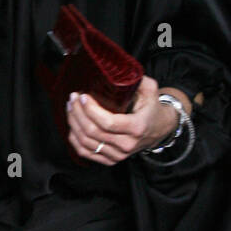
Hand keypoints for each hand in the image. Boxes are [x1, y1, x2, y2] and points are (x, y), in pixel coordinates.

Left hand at [66, 76, 186, 165]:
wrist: (159, 130)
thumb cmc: (152, 109)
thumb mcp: (150, 91)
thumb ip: (138, 80)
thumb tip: (121, 70)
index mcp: (137, 127)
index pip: (108, 122)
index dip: (90, 110)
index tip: (82, 96)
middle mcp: (127, 144)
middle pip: (93, 132)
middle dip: (77, 113)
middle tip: (72, 99)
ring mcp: (118, 154)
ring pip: (86, 142)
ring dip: (73, 124)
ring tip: (71, 108)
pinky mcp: (111, 160)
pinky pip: (85, 152)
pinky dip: (75, 139)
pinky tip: (73, 125)